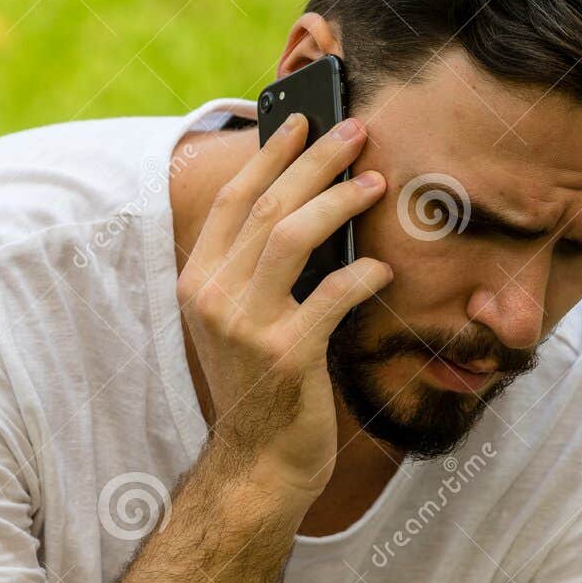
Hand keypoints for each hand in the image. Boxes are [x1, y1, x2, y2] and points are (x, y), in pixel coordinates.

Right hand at [175, 112, 391, 498]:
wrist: (259, 461)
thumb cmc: (264, 385)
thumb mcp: (243, 319)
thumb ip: (257, 268)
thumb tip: (306, 202)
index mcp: (198, 281)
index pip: (233, 200)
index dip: (269, 155)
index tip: (302, 121)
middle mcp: (212, 297)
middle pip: (266, 207)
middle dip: (314, 162)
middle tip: (356, 134)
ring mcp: (246, 326)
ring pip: (290, 236)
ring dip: (338, 201)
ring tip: (377, 183)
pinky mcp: (286, 355)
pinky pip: (330, 296)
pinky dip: (360, 275)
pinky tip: (383, 267)